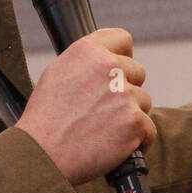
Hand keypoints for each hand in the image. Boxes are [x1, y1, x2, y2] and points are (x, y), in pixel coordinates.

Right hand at [16, 28, 156, 184]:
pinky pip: (148, 128)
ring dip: (131, 115)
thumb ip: (85, 62)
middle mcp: (108, 67)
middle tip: (105, 109)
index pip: (122, 39)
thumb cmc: (45, 119)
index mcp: (87, 51)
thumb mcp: (57, 73)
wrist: (43, 153)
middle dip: (127, 89)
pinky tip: (117, 146)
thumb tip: (105, 60)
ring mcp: (124, 94)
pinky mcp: (135, 121)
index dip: (122, 55)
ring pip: (144, 101)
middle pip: (138, 72)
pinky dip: (137, 140)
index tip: (119, 70)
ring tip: (104, 130)